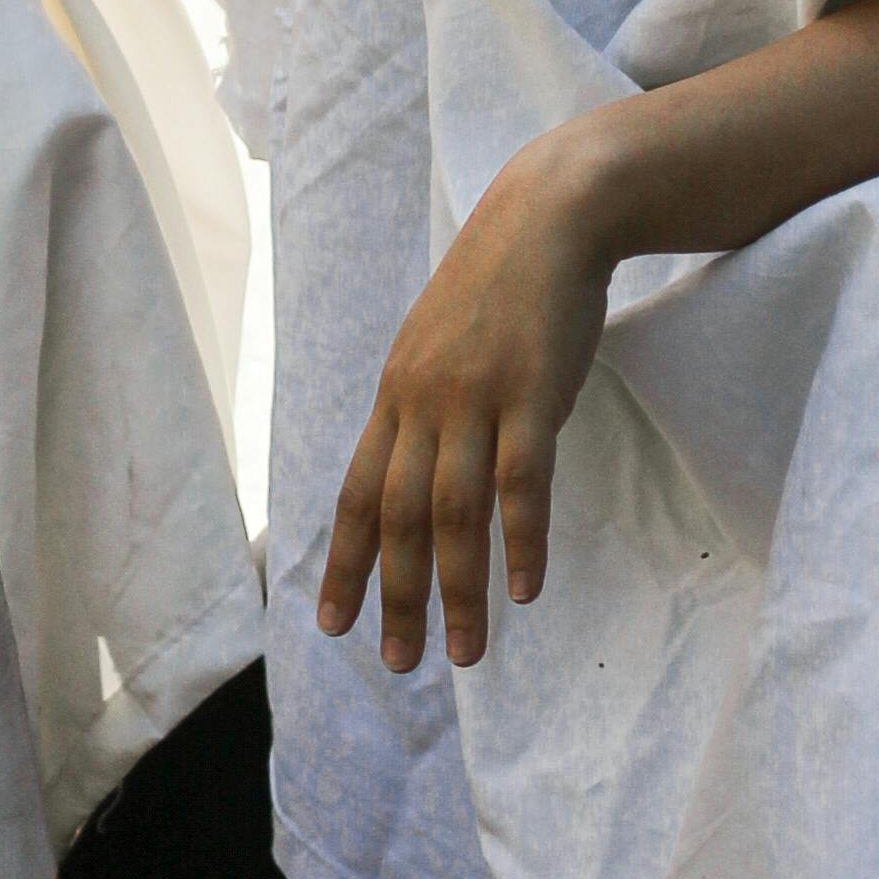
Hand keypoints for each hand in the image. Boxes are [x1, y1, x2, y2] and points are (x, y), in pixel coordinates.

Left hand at [317, 130, 620, 675]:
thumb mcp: (437, 344)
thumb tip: (411, 466)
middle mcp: (421, 402)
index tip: (332, 624)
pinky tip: (523, 591)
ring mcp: (474, 397)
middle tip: (398, 663)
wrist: (546, 215)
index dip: (343, 562)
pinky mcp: (530, 393)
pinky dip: (521, 540)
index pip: (354, 493)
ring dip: (458, 590)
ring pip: (455, 512)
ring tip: (462, 654)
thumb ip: (424, 405)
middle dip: (395, 597)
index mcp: (395, 395)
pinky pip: (520, 481)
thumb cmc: (497, 286)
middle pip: (397, 517)